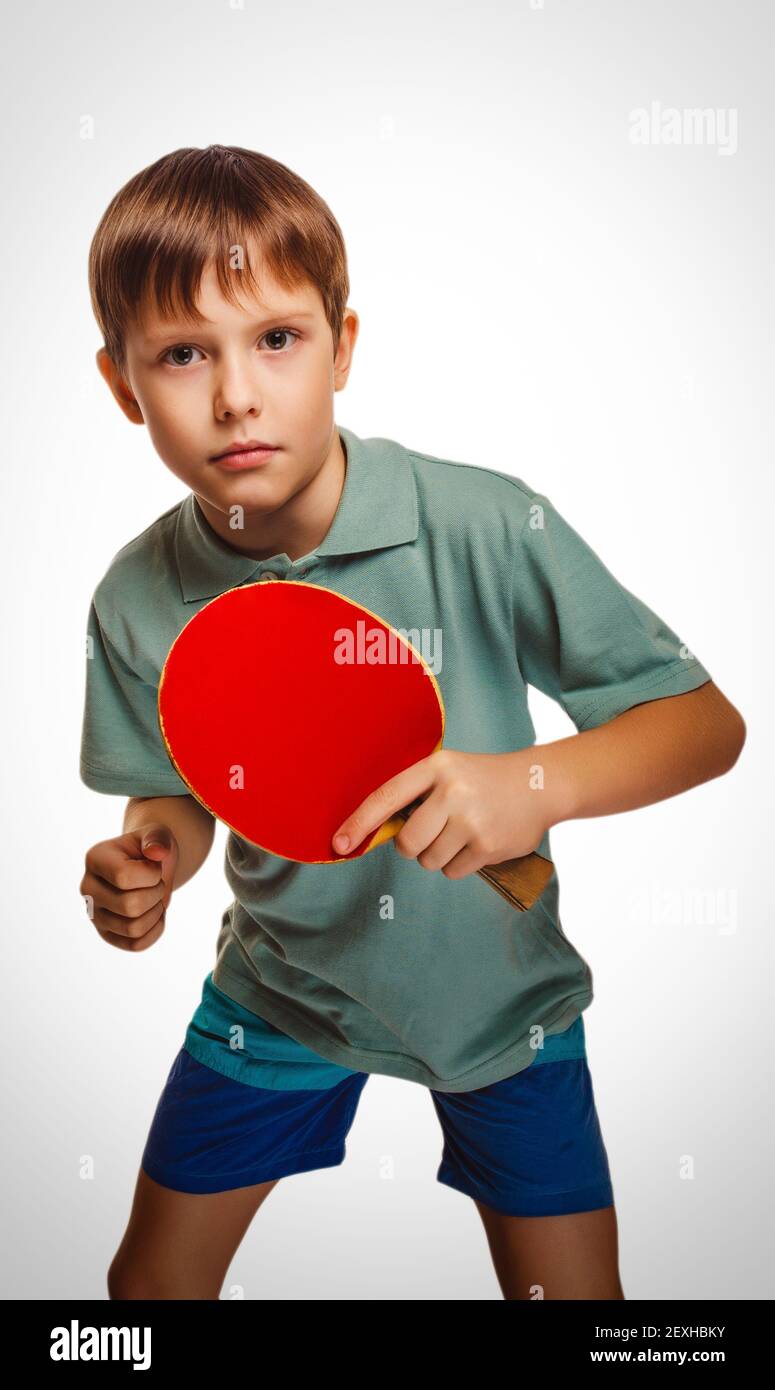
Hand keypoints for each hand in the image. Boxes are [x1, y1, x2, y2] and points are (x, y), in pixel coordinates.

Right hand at [79, 823, 178, 951]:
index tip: (154, 865)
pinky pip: (136, 945)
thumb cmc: (151, 849)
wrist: (150, 865)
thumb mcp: (158, 835)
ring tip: (155, 897)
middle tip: (157, 883)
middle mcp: (87, 888)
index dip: (151, 874)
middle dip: (156, 893)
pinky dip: (155, 931)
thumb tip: (156, 852)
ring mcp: (94, 914)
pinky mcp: (106, 934)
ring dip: (156, 912)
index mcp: (94, 859)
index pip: (124, 877)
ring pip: (133, 929)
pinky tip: (155, 914)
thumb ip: (158, 838)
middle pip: (130, 907)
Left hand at [332, 748, 551, 879]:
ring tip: (462, 832)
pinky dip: (459, 863)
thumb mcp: (449, 771)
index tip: (339, 844)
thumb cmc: (483, 780)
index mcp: (436, 767)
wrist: (540, 785)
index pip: (386, 798)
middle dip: (413, 847)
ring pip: (429, 860)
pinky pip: (452, 871)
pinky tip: (478, 843)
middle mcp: (452, 791)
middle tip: (433, 831)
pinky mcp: (488, 846)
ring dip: (439, 855)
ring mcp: (471, 820)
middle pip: (407, 843)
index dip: (359, 824)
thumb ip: (416, 795)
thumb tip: (376, 831)